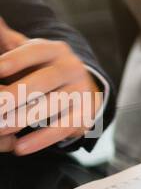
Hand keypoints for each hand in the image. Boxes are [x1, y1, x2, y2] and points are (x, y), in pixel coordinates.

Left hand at [0, 18, 103, 154]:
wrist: (80, 87)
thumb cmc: (40, 69)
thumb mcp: (27, 52)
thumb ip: (7, 40)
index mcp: (54, 50)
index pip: (33, 53)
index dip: (12, 61)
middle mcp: (71, 67)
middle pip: (41, 82)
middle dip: (12, 97)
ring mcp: (81, 90)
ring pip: (51, 106)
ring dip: (21, 120)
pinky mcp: (85, 113)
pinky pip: (63, 127)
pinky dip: (41, 139)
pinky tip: (20, 147)